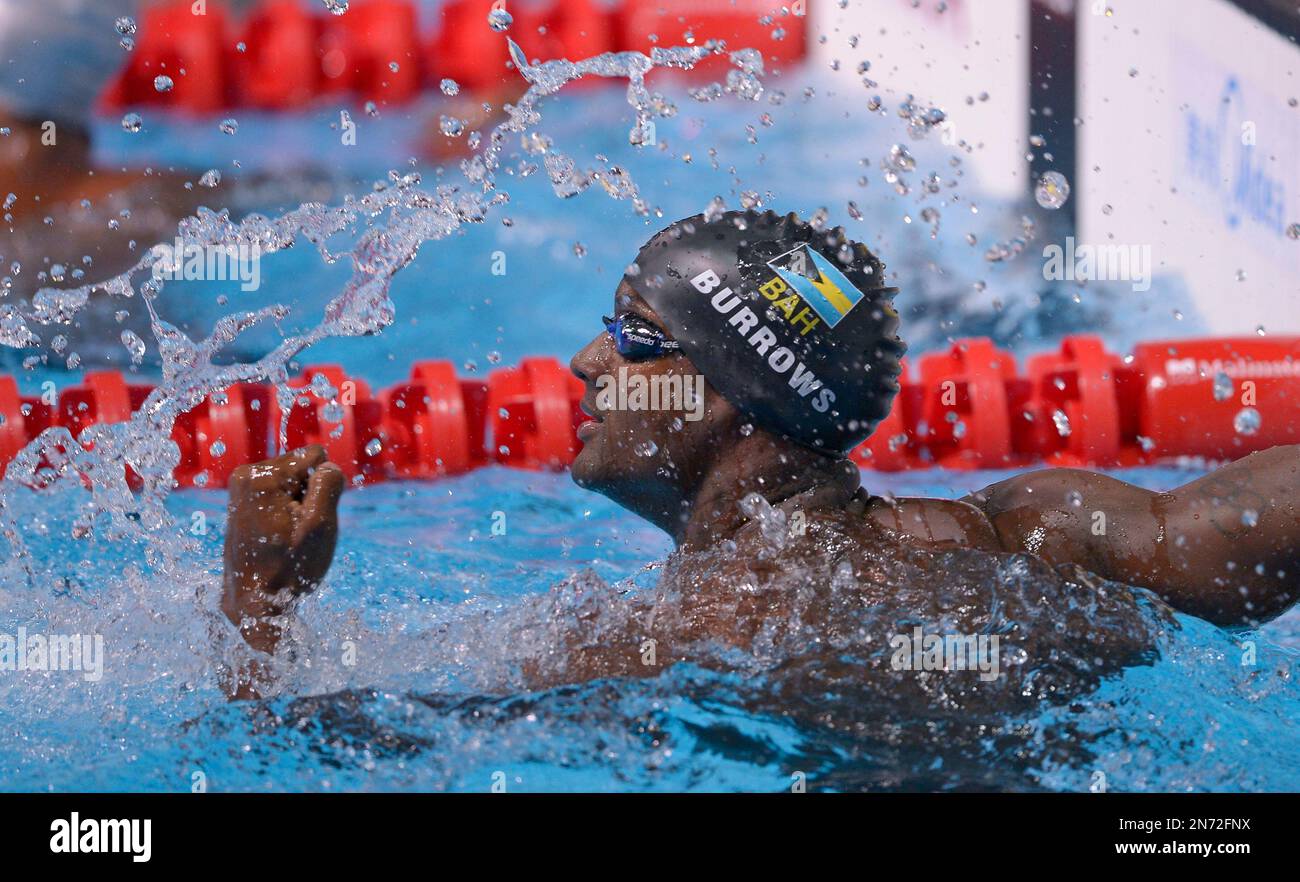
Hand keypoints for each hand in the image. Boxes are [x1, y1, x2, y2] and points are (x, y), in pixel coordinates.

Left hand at [221, 445, 344, 653]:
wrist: (254, 600)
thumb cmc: (288, 567)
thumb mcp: (320, 525)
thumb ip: (329, 484)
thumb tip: (327, 466)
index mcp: (263, 476)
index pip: (316, 457)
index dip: (322, 488)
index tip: (307, 518)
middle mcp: (245, 475)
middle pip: (301, 468)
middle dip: (308, 495)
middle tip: (298, 530)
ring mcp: (240, 489)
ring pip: (292, 482)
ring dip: (298, 506)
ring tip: (287, 536)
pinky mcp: (241, 502)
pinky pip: (279, 494)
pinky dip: (286, 512)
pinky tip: (278, 536)